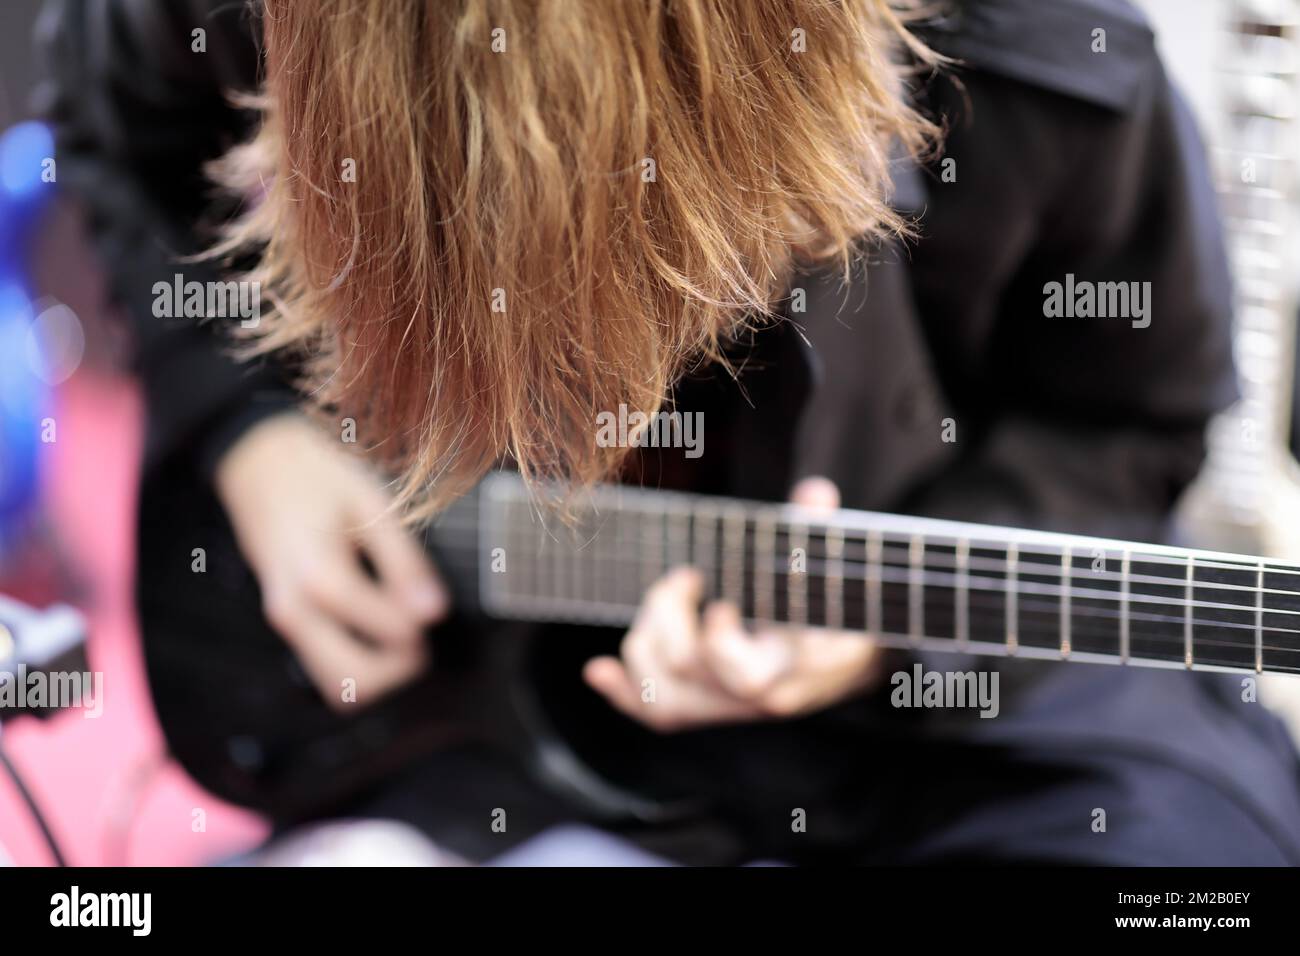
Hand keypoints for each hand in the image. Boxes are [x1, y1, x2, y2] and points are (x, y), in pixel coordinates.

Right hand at [214, 413, 447, 708]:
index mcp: (320, 576)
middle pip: (355, 682)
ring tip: (400, 628)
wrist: (255, 461)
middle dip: (399, 667)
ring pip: (335, 684)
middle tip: (421, 631)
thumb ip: (404, 562)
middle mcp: (294, 609)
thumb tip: (434, 612)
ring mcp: (283, 619)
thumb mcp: (371, 505)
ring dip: (378, 670)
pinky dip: (356, 660)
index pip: (387, 632)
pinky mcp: (283, 620)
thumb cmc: (314, 475)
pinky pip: (323, 664)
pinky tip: (374, 622)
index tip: (431, 604)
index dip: (421, 626)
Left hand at [583, 477, 882, 731]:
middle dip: (668, 614)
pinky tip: (596, 670)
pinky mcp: (708, 710)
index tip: (720, 600)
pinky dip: (621, 693)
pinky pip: (657, 715)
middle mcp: (760, 697)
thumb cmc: (840, 602)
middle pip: (687, 671)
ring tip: (668, 597)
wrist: (849, 658)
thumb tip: (814, 494)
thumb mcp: (840, 566)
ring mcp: (731, 708)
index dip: (716, 641)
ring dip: (644, 639)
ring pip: (664, 697)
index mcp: (796, 667)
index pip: (744, 678)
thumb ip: (820, 533)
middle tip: (685, 578)